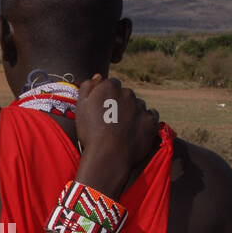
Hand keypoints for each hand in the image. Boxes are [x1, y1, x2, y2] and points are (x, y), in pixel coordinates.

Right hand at [74, 75, 159, 196]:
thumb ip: (88, 87)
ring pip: (138, 105)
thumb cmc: (90, 132)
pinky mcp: (151, 120)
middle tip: (113, 121)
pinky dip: (145, 120)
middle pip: (125, 94)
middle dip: (121, 104)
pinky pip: (151, 115)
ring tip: (124, 129)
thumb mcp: (80, 107)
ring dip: (133, 112)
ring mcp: (141, 106)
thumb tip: (98, 77)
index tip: (104, 110)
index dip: (107, 98)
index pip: (111, 85)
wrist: (108, 156)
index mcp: (109, 86)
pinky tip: (136, 130)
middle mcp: (127, 93)